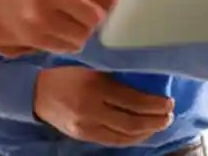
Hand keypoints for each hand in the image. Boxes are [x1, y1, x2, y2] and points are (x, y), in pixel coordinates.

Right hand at [0, 0, 118, 52]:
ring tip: (71, 13)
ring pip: (82, 36)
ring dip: (82, 27)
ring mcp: (37, 18)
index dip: (117, 0)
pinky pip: (64, 46)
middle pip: (97, 19)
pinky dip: (67, 38)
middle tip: (89, 3)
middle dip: (98, 13)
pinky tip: (57, 22)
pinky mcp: (26, 34)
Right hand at [34, 66, 173, 145]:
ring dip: (147, 132)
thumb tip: (148, 79)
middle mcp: (91, 108)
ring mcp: (86, 126)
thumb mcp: (92, 66)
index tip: (168, 101)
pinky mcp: (83, 136)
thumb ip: (115, 73)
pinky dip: (131, 138)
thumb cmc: (69, 74)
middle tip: (169, 115)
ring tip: (160, 124)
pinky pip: (113, 141)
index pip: (132, 100)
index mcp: (95, 86)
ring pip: (124, 135)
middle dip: (155, 121)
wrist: (38, 93)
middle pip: (131, 121)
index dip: (154, 104)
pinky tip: (142, 133)